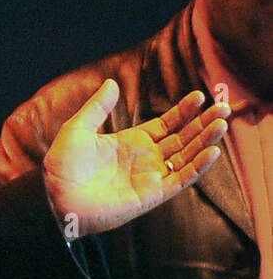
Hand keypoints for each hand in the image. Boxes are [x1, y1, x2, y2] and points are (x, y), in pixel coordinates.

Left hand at [42, 80, 228, 236]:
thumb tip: (112, 83)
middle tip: (223, 108)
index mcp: (130, 142)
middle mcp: (145, 158)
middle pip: (183, 138)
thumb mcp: (78, 128)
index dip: (183, 111)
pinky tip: (212, 151)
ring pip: (187, 157)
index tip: (198, 96)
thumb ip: (97, 107)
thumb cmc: (62, 166)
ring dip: (206, 141)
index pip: (166, 124)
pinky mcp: (153, 194)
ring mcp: (150, 176)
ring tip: (222, 123)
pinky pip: (181, 179)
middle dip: (203, 123)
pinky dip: (198, 166)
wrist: (56, 196)